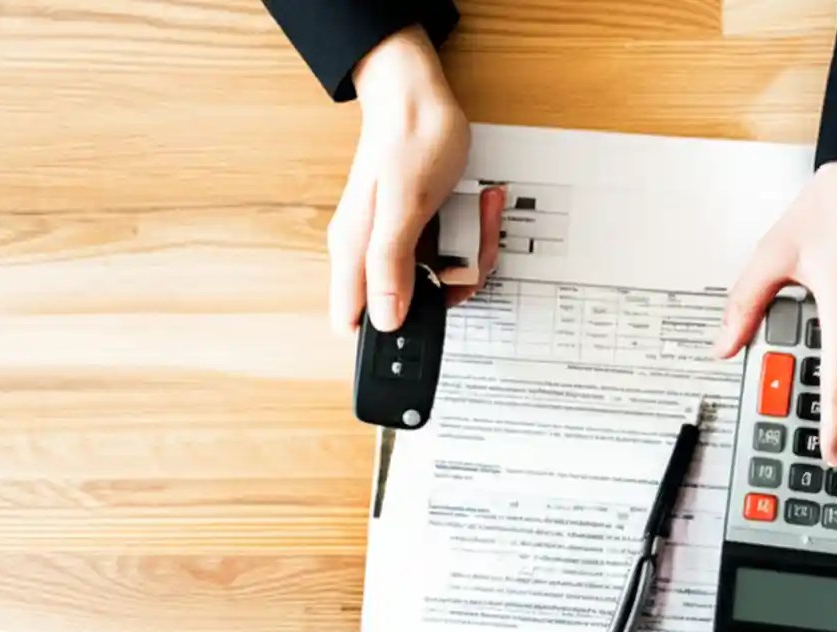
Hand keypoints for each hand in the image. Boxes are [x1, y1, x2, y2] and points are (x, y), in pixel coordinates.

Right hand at [327, 26, 501, 333]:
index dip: (391, 333)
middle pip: (413, 304)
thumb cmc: (408, 136)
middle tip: (469, 245)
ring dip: (472, 251)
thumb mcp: (405, 204)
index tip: (430, 317)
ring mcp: (399, 241)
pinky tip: (481, 205)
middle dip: (453, 281)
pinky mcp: (423, 229)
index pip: (356, 321)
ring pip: (441, 279)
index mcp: (356, 251)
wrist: (418, 94)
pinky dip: (474, 233)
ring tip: (480, 213)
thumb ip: (391, 263)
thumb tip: (384, 318)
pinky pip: (454, 252)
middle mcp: (372, 252)